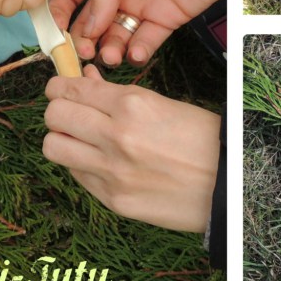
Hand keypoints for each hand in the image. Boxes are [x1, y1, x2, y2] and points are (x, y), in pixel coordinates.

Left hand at [43, 66, 220, 232]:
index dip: (60, 85)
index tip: (61, 87)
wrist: (227, 184)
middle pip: (54, 116)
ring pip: (54, 148)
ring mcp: (111, 172)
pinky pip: (76, 175)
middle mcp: (115, 136)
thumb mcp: (160, 103)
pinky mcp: (113, 200)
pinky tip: (100, 160)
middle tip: (70, 111)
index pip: (70, 89)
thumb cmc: (200, 137)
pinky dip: (80, 164)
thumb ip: (116, 94)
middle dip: (58, 109)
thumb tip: (85, 79)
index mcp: (131, 105)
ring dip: (62, 138)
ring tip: (80, 137)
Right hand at [48, 0, 225, 65]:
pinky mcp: (166, 18)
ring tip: (111, 55)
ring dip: (109, 49)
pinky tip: (136, 53)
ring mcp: (141, 4)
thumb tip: (89, 25)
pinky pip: (146, 42)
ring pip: (115, 36)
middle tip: (84, 52)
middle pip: (89, 22)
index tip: (53, 34)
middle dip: (82, 40)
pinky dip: (138, 52)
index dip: (58, 13)